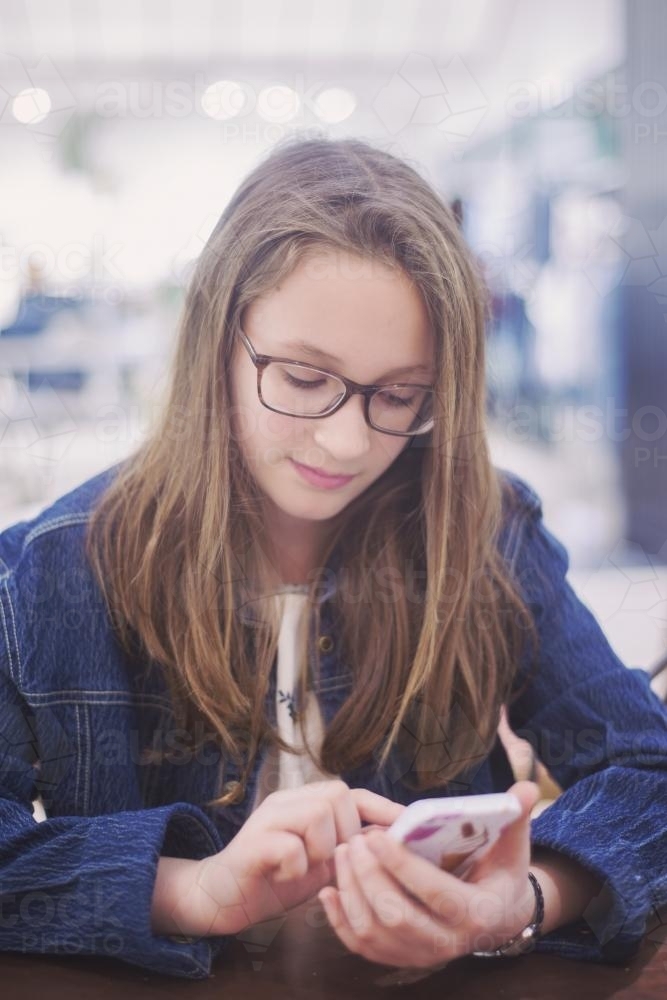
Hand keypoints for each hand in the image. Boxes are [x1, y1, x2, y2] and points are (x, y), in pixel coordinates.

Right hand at [183, 780, 405, 936]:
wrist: (221, 897)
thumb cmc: (275, 879)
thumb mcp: (320, 863)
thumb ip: (348, 849)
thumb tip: (392, 841)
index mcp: (306, 802)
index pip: (353, 793)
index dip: (382, 808)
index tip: (409, 826)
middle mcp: (288, 801)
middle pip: (338, 796)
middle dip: (346, 833)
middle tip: (330, 861)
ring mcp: (268, 818)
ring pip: (317, 814)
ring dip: (321, 850)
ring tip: (306, 869)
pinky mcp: (253, 842)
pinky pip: (291, 846)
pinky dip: (296, 867)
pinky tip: (286, 877)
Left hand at [318, 780, 539, 969]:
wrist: (498, 917)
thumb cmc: (500, 871)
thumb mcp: (513, 845)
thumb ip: (517, 816)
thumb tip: (527, 788)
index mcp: (476, 912)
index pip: (434, 892)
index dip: (403, 866)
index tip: (377, 836)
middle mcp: (449, 943)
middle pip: (398, 916)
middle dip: (370, 877)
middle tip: (354, 841)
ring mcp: (422, 955)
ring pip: (375, 933)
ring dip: (353, 893)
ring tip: (343, 855)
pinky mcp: (400, 959)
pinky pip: (363, 947)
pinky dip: (341, 922)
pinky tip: (330, 890)